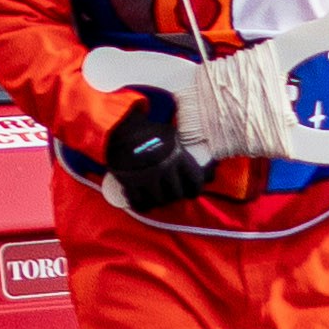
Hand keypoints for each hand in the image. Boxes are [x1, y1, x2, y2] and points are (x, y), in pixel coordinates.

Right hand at [99, 103, 202, 222]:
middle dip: (172, 195)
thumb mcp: (171, 137)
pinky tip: (137, 197)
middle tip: (166, 190)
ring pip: (159, 202)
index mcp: (177, 154)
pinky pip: (140, 203)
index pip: (196, 183)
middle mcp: (165, 167)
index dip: (193, 189)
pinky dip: (140, 203)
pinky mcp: (129, 181)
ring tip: (151, 193)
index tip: (187, 189)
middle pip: (177, 195)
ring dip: (156, 200)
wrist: (116, 125)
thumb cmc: (146, 131)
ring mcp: (146, 175)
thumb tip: (212, 172)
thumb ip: (186, 155)